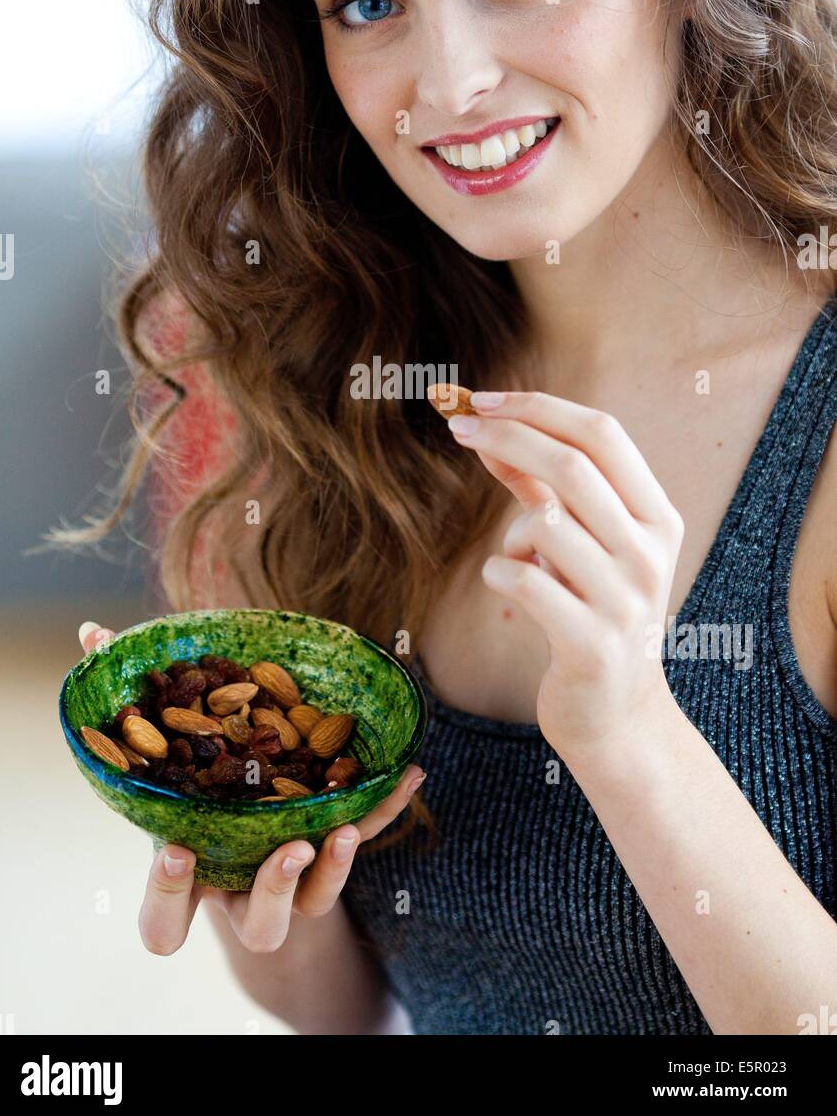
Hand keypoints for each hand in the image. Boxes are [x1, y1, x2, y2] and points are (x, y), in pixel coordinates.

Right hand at [78, 621, 425, 954]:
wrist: (242, 833)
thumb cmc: (186, 787)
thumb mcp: (155, 754)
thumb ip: (123, 700)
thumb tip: (93, 632)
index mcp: (189, 877)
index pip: (165, 923)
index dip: (169, 895)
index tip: (177, 846)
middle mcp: (241, 893)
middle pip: (259, 926)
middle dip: (274, 887)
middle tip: (290, 846)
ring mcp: (291, 882)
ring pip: (314, 903)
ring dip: (333, 868)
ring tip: (344, 826)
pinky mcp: (332, 853)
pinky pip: (362, 838)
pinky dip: (383, 807)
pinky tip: (409, 770)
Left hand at [444, 392, 684, 759]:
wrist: (616, 714)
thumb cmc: (592, 614)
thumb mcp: (581, 544)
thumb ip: (541, 487)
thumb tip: (489, 431)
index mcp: (657, 517)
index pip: (603, 433)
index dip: (539, 407)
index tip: (482, 401)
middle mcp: (650, 552)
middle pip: (572, 465)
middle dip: (506, 437)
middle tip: (457, 427)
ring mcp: (625, 600)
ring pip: (544, 522)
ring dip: (511, 531)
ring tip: (519, 557)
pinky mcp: (591, 643)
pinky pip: (523, 580)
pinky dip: (499, 572)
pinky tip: (509, 585)